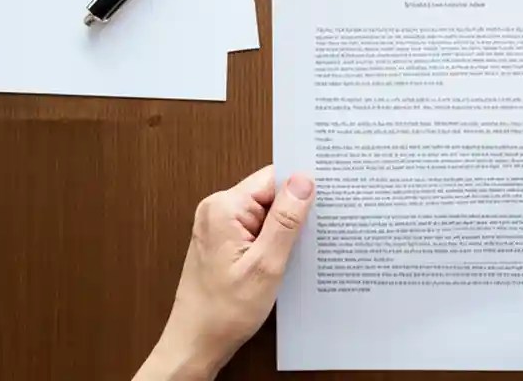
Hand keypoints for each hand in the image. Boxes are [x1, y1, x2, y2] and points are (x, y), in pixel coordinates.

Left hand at [134, 166, 315, 380]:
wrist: (195, 343)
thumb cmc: (224, 312)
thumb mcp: (265, 265)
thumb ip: (285, 220)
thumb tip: (304, 181)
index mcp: (224, 208)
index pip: (273, 178)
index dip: (301, 187)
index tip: (327, 200)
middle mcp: (217, 209)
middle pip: (270, 192)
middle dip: (295, 210)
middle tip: (317, 231)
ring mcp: (218, 225)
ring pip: (265, 211)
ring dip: (285, 228)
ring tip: (300, 250)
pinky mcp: (223, 240)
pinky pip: (256, 227)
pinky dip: (273, 239)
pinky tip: (285, 258)